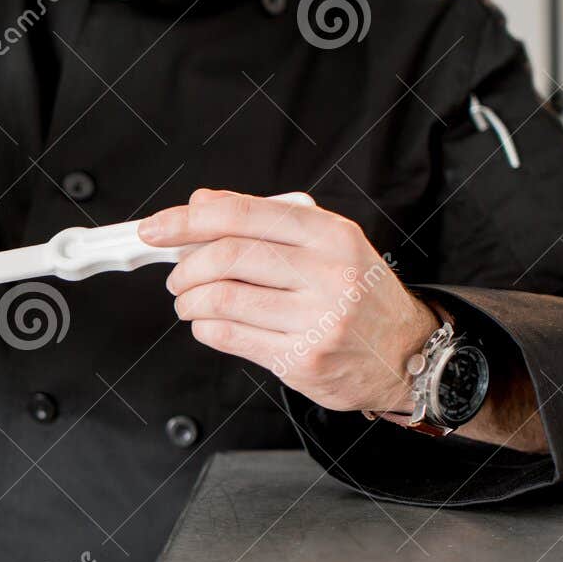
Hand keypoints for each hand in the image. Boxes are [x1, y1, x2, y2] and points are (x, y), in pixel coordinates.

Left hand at [140, 190, 439, 412]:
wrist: (407, 354)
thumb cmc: (358, 295)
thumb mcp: (328, 245)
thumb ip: (267, 223)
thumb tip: (201, 203)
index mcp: (331, 235)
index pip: (244, 215)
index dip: (188, 220)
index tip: (156, 228)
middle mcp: (327, 273)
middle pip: (227, 256)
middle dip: (185, 268)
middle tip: (177, 278)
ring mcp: (316, 318)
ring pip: (220, 299)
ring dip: (190, 301)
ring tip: (190, 303)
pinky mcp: (302, 358)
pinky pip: (229, 336)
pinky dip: (205, 328)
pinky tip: (210, 324)